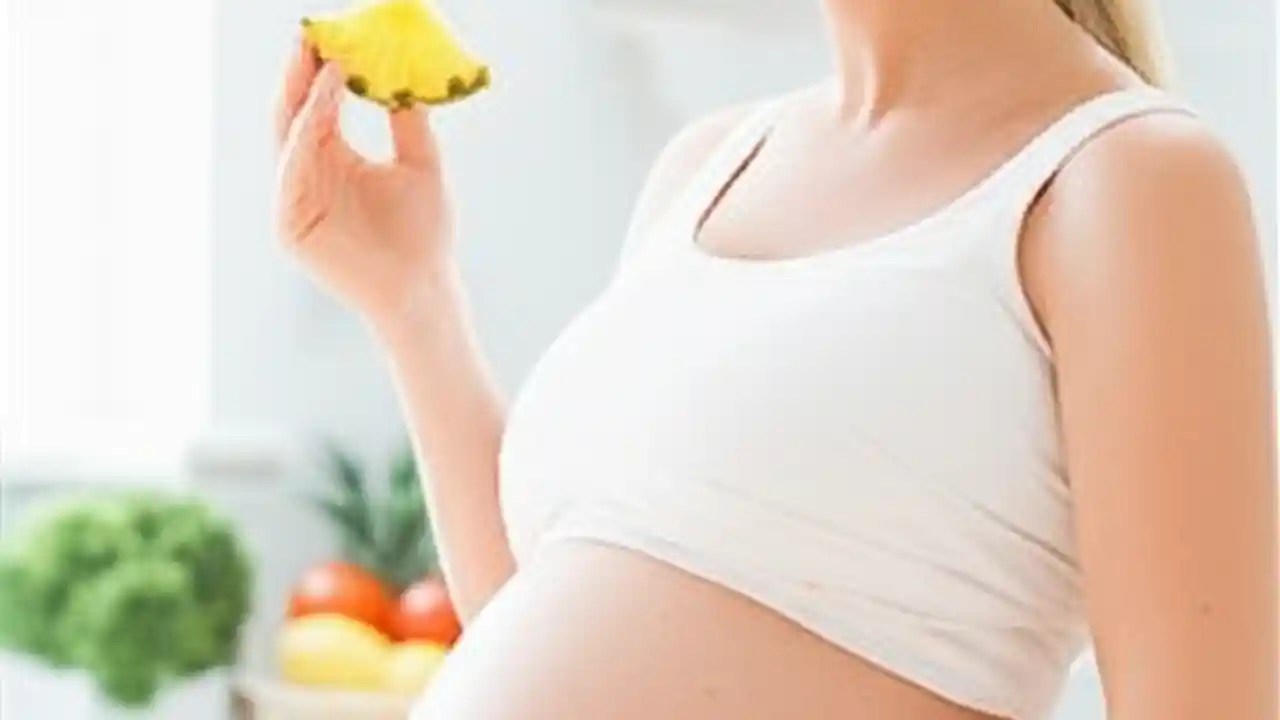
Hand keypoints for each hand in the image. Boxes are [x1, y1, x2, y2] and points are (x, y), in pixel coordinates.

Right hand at [274, 42, 453, 326]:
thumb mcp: (419, 163)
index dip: (321, 68)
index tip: (333, 33)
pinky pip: (291, 170)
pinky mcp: (290, 224)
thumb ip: (408, 119)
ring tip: (323, 61)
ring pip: (289, 135)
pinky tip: (322, 106)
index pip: (318, 104)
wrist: (423, 288)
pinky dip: (305, 135)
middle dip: (301, 73)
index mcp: (335, 156)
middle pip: (295, 112)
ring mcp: (295, 198)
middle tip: (313, 35)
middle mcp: (309, 172)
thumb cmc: (424, 233)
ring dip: (304, 97)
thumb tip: (406, 71)